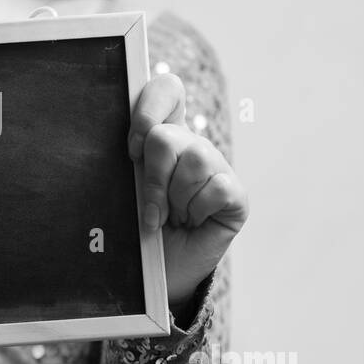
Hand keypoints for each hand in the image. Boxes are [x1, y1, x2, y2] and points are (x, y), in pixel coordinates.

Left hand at [127, 73, 248, 309]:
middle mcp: (193, 146)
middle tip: (151, 207)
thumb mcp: (127, 192)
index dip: (148, 110)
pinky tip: (194, 223)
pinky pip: (215, 188)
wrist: (161, 273)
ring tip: (174, 217)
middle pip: (168, 135)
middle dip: (152, 177)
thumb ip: (133, 162)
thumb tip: (136, 142)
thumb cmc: (139, 230)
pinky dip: (197, 211)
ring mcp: (217, 167)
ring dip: (175, 199)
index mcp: (164, 136)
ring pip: (194, 160)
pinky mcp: (235, 194)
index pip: (167, 90)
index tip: (132, 150)